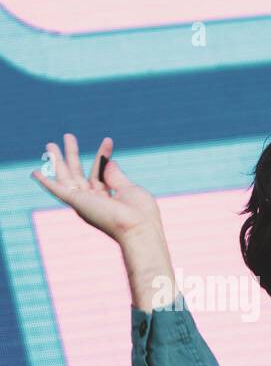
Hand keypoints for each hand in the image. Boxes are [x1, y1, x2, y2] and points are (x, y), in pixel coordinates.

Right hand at [30, 134, 160, 243]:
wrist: (138, 228)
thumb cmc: (140, 214)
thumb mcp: (130, 189)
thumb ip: (116, 176)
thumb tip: (110, 162)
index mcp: (107, 199)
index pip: (101, 172)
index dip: (103, 155)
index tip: (108, 141)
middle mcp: (93, 201)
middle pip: (79, 174)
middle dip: (72, 155)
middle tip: (68, 137)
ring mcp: (85, 202)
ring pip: (67, 178)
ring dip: (58, 161)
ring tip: (51, 144)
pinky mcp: (77, 202)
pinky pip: (57, 191)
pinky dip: (45, 182)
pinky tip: (35, 173)